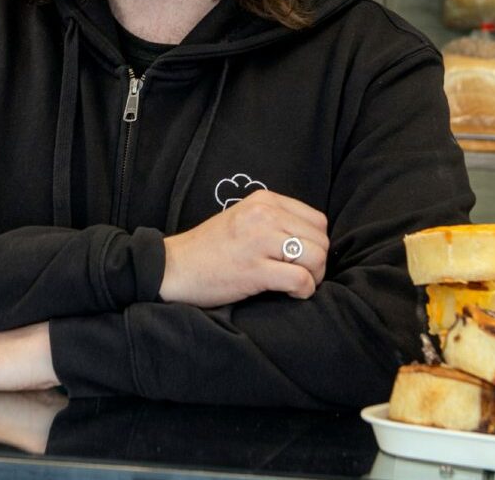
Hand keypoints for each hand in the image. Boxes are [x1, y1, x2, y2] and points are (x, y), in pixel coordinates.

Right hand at [160, 188, 328, 306]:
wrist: (174, 267)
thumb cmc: (209, 249)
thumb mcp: (244, 219)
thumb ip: (275, 221)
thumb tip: (312, 240)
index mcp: (264, 200)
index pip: (317, 220)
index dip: (316, 243)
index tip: (302, 258)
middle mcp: (265, 215)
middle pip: (321, 240)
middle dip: (317, 263)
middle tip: (300, 276)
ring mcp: (259, 241)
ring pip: (316, 258)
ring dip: (313, 278)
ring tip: (294, 285)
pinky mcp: (255, 269)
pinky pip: (301, 280)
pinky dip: (303, 291)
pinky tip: (289, 293)